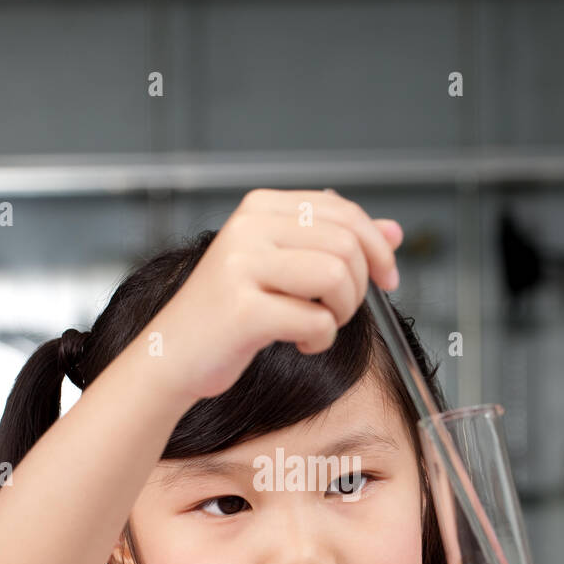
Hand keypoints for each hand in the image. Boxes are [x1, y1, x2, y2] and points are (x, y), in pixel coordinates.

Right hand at [157, 187, 402, 401]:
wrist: (170, 356)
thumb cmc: (227, 315)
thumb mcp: (282, 267)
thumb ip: (334, 242)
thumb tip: (394, 231)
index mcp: (259, 207)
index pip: (342, 210)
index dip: (377, 247)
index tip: (386, 278)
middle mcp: (248, 227)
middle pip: (346, 244)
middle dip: (359, 286)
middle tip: (338, 311)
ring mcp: (242, 266)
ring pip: (337, 276)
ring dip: (341, 312)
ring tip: (317, 325)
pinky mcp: (243, 309)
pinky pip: (316, 320)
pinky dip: (320, 339)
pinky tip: (298, 342)